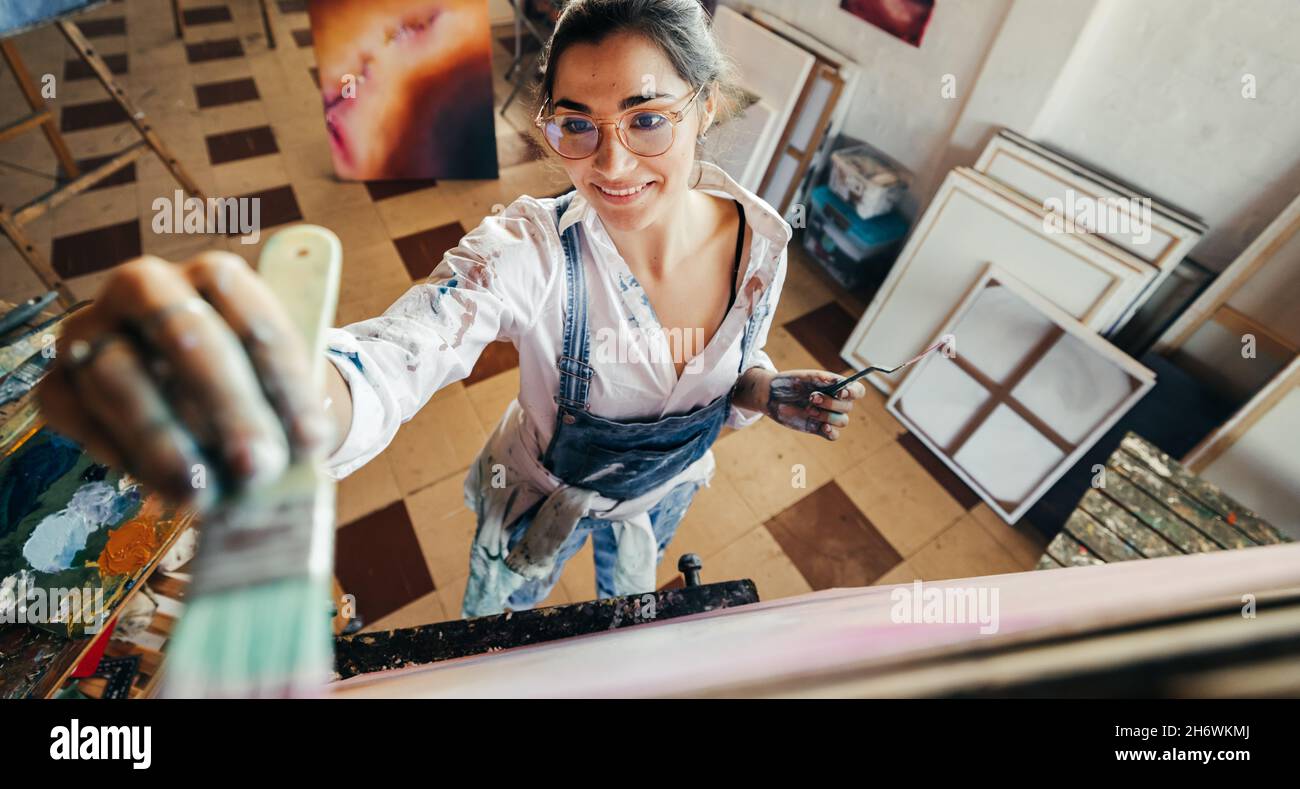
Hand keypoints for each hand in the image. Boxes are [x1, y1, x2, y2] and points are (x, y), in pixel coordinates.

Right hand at [37, 253, 330, 507]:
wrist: (196, 396)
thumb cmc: (249, 387)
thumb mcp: (276, 388)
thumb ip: (282, 411)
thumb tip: (293, 459)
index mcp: (214, 276)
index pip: (250, 317)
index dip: (284, 382)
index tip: (311, 439)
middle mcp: (146, 287)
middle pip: (183, 333)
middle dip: (226, 405)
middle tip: (258, 467)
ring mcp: (93, 328)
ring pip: (117, 373)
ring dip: (162, 438)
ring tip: (203, 494)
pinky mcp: (59, 377)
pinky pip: (73, 409)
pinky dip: (115, 450)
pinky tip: (157, 485)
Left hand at [742, 368, 867, 439]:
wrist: (771, 395)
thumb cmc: (790, 383)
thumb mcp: (805, 377)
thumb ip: (823, 379)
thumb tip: (839, 383)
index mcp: (836, 387)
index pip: (857, 391)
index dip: (853, 392)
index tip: (840, 392)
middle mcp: (835, 402)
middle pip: (848, 407)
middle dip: (831, 403)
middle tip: (812, 397)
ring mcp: (827, 416)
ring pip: (842, 421)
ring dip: (827, 416)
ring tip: (808, 409)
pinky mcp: (818, 429)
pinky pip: (834, 435)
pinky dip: (831, 432)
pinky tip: (823, 428)